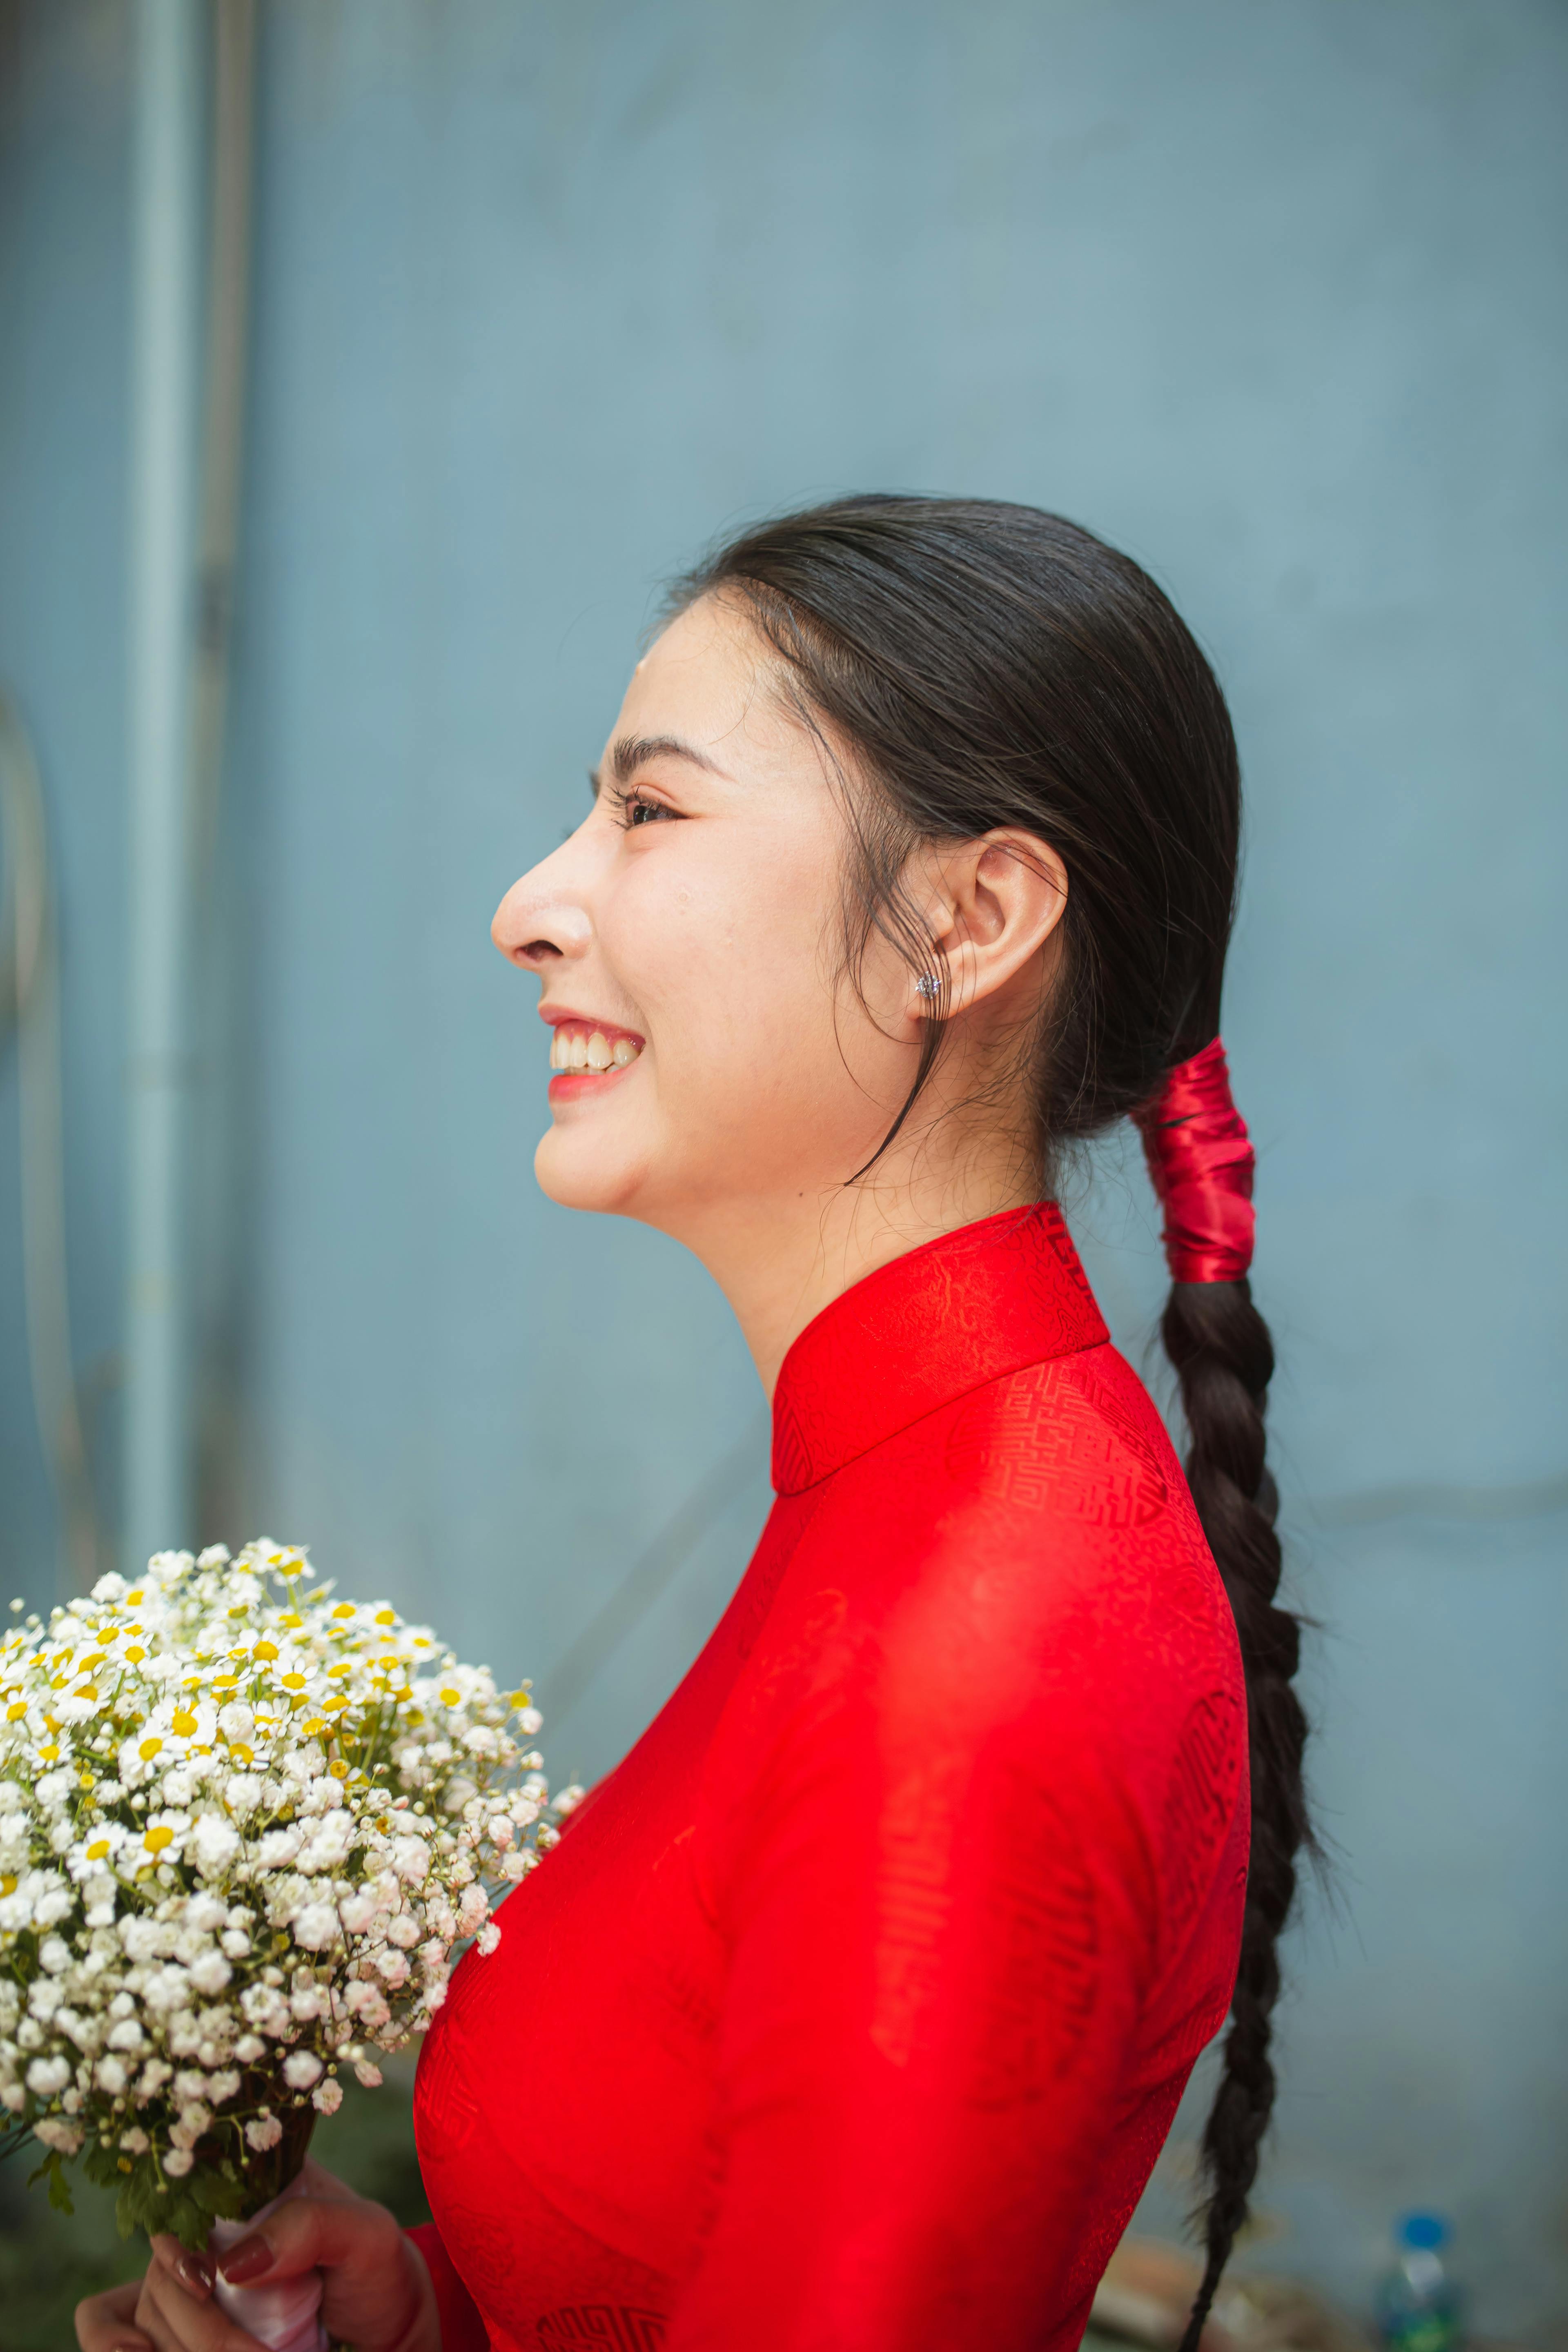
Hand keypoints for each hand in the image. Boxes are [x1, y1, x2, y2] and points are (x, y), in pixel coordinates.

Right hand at [74, 2157, 440, 2351]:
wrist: (389, 2330)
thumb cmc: (378, 2272)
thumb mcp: (366, 2235)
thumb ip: (310, 2227)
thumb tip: (232, 2263)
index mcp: (247, 2191)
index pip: (178, 2206)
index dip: (175, 2250)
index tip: (205, 2285)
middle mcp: (210, 2237)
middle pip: (161, 2280)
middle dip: (201, 2327)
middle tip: (256, 2351)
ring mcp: (196, 2290)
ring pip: (147, 2320)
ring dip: (188, 2346)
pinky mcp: (191, 2332)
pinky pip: (146, 2338)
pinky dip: (152, 2348)